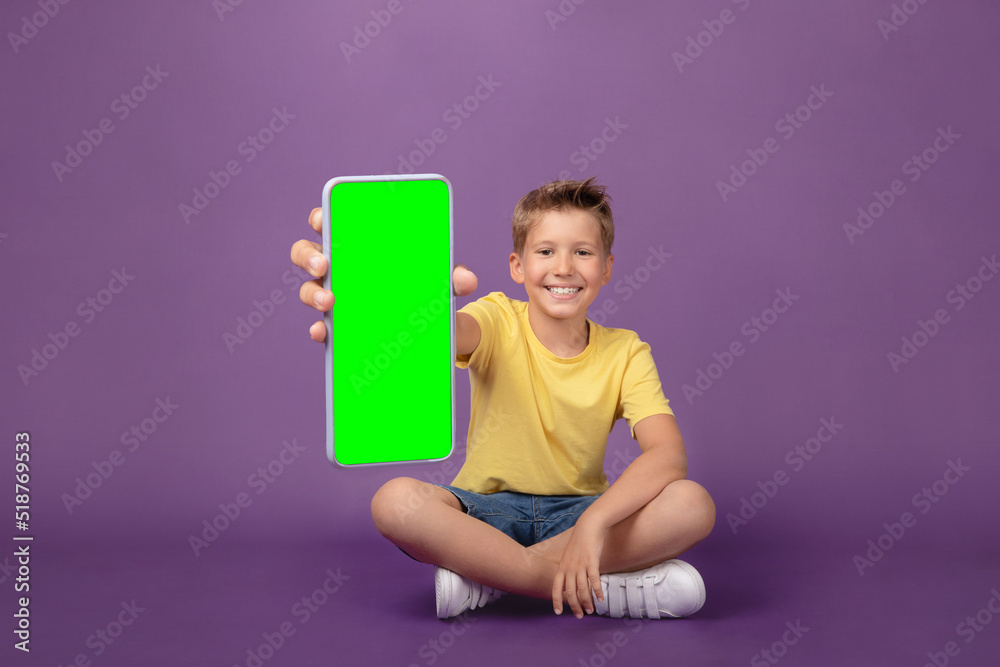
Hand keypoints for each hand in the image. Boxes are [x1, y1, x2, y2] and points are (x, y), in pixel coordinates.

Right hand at [290, 208, 478, 342]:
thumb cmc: (425, 288)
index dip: (322, 217)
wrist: (432, 330)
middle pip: (308, 253)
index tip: (324, 218)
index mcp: (359, 245)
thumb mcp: (442, 282)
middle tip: (326, 265)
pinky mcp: (339, 326)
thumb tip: (467, 279)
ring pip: (308, 290)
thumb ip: (453, 277)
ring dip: (313, 294)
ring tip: (329, 302)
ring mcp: (335, 296)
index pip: (331, 222)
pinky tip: (324, 332)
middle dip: (310, 256)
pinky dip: (320, 329)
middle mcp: (339, 268)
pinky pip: (321, 326)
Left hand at [551, 519, 605, 618]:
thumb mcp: (568, 557)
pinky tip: (601, 599)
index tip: (558, 612)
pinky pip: (594, 580)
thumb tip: (569, 585)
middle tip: (580, 616)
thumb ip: (568, 571)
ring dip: (586, 602)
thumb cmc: (579, 543)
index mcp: (562, 567)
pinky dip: (597, 591)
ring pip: (582, 589)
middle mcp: (569, 568)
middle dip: (574, 606)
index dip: (556, 601)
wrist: (588, 527)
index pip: (556, 588)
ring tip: (591, 611)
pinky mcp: (592, 562)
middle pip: (570, 592)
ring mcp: (580, 565)